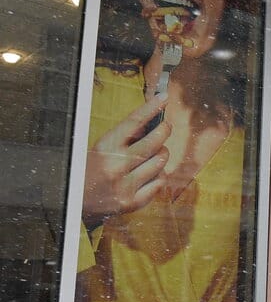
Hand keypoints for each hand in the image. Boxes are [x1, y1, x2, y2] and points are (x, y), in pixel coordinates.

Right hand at [82, 96, 171, 227]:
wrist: (73, 203)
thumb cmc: (88, 171)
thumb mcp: (100, 149)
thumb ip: (124, 138)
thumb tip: (152, 121)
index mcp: (104, 148)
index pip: (133, 122)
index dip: (151, 108)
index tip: (163, 98)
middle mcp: (115, 165)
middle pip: (154, 141)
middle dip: (164, 130)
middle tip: (165, 126)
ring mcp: (125, 185)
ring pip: (160, 161)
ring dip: (162, 154)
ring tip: (156, 152)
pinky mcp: (132, 202)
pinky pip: (160, 181)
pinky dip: (159, 174)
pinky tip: (151, 172)